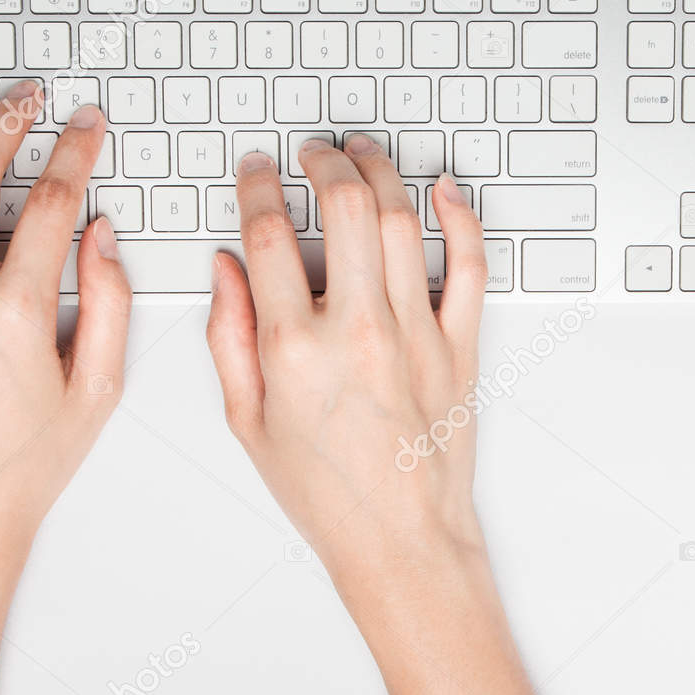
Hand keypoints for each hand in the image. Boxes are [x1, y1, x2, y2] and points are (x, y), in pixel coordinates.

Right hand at [206, 138, 489, 593]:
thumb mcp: (249, 422)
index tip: (256, 171)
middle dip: (323, 163)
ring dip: (380, 174)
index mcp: (294, 351)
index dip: (256, 188)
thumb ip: (229, 338)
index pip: (268, 236)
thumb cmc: (326, 494)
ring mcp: (416, 336)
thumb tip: (225, 269)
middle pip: (345, 208)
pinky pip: (468, 265)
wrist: (401, 541)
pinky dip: (459, 218)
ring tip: (362, 156)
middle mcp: (358, 332)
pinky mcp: (459, 348)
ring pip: (403, 221)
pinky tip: (442, 192)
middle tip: (312, 154)